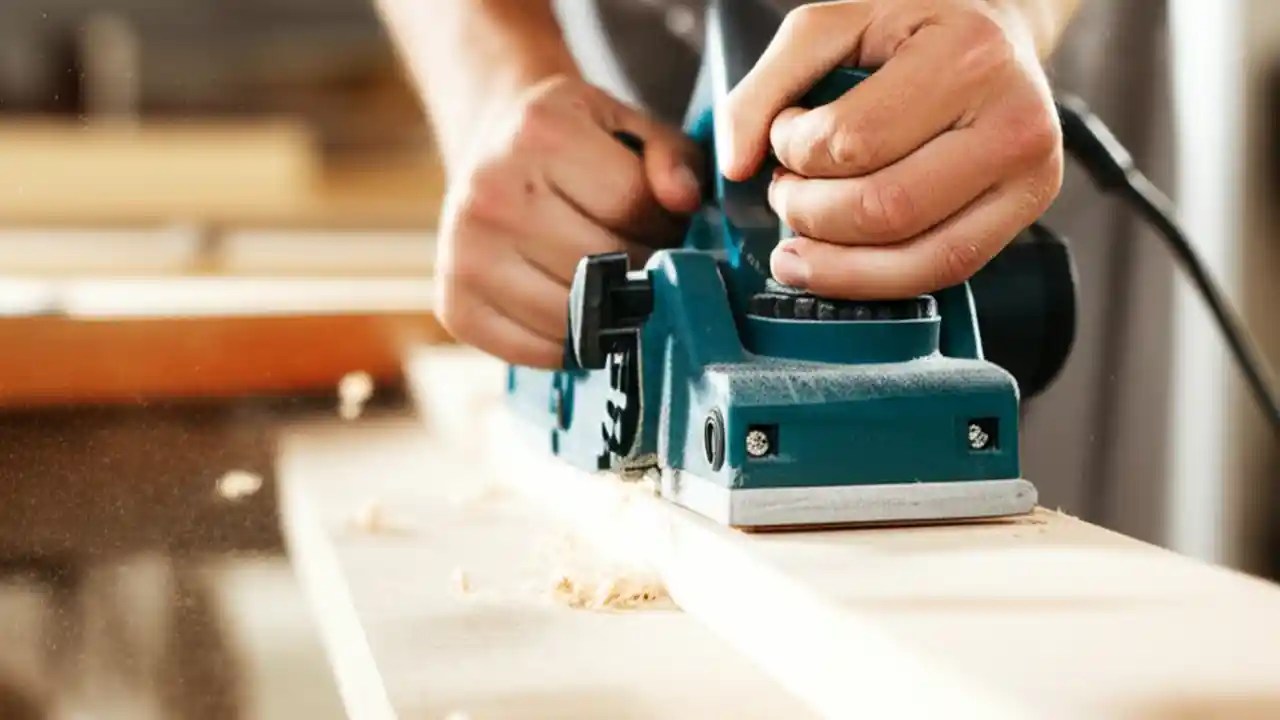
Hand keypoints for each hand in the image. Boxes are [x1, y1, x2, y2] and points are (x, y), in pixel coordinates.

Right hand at [437, 75, 702, 366]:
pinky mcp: (455, 306)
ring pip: (572, 317)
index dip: (666, 225)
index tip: (664, 225)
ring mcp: (465, 254)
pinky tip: (576, 311)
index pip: (632, 206)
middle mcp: (491, 192)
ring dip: (608, 315)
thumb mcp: (629, 126)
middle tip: (641, 260)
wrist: (491, 146)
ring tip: (611, 286)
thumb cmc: (573, 142)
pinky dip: (570, 344)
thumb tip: (684, 199)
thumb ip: (673, 156)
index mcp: (542, 133)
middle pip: (601, 267)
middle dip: (640, 272)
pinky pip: (536, 352)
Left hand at [720, 0, 1062, 298]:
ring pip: (916, 258)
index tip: (787, 134)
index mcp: (967, 57)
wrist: (999, 31)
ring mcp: (1030, 175)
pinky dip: (875, 279)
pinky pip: (941, 273)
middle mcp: (1014, 120)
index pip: (852, 143)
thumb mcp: (833, 26)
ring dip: (837, 261)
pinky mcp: (1025, 215)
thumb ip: (766, 87)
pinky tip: (835, 265)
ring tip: (801, 234)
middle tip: (787, 189)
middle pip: (883, 209)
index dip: (795, 151)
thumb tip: (736, 166)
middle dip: (810, 211)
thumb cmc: (914, 28)